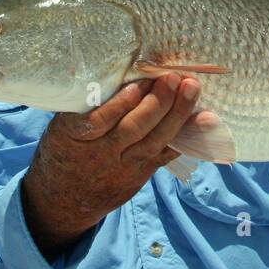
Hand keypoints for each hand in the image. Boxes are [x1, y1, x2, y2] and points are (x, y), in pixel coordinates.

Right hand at [21, 72, 204, 258]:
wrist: (63, 200)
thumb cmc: (64, 149)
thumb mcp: (62, 126)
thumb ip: (86, 103)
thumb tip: (120, 68)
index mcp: (73, 136)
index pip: (98, 119)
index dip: (122, 101)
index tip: (141, 80)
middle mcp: (100, 154)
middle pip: (133, 129)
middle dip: (157, 103)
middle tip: (174, 77)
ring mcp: (124, 166)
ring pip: (154, 142)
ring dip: (177, 114)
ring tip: (191, 89)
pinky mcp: (142, 174)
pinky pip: (167, 155)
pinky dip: (188, 136)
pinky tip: (206, 119)